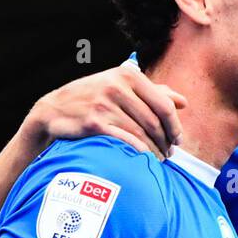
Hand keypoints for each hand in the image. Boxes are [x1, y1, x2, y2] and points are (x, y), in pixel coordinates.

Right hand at [24, 65, 186, 159]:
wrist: (53, 110)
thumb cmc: (93, 98)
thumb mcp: (121, 87)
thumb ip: (154, 92)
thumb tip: (184, 102)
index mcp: (129, 75)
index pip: (163, 104)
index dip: (175, 125)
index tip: (178, 139)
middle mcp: (117, 87)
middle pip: (154, 121)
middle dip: (166, 141)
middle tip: (170, 154)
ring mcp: (104, 104)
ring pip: (141, 133)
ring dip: (154, 151)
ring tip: (159, 160)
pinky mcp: (94, 123)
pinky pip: (125, 141)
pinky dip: (138, 153)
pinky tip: (143, 161)